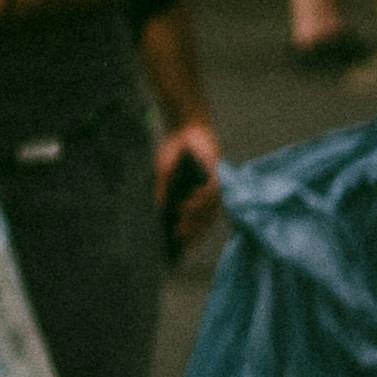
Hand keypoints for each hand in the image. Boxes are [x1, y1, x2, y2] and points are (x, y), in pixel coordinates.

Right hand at [156, 120, 224, 255]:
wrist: (184, 128)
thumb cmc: (174, 151)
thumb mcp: (164, 175)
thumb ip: (163, 191)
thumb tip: (160, 210)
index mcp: (197, 195)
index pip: (198, 220)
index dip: (191, 234)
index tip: (180, 247)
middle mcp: (209, 192)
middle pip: (206, 218)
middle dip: (192, 230)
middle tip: (179, 239)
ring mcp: (214, 183)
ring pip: (210, 207)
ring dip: (195, 218)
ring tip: (182, 226)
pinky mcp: (217, 172)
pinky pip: (212, 190)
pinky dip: (201, 199)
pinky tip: (188, 205)